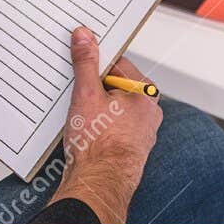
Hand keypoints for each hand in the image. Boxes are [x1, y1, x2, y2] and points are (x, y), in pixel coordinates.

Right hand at [48, 27, 161, 223]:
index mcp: (145, 92)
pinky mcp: (128, 147)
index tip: (79, 59)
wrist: (98, 185)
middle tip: (75, 92)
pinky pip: (110, 125)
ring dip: (93, 107)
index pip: (117, 62)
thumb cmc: (98, 146)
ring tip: (77, 116)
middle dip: (92, 86)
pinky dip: (96, 125)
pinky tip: (82, 131)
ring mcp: (140, 130)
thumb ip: (86, 62)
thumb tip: (85, 37)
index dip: (95, 61)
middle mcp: (148, 110)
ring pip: (111, 106)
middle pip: (114, 85)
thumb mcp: (87, 94)